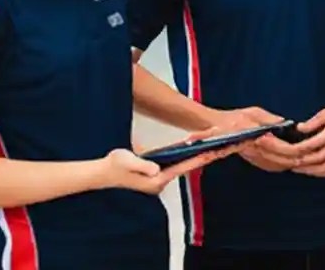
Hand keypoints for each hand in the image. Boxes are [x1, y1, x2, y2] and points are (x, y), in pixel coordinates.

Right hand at [104, 129, 245, 194]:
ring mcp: (159, 178)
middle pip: (188, 166)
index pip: (184, 167)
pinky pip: (176, 164)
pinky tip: (195, 149)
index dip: (199, 158)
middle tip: (222, 146)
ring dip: (198, 156)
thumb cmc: (113, 166)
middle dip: (204, 156)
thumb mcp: (126, 161)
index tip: (214, 151)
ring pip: (184, 165)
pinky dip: (187, 156)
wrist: (102, 173)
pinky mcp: (156, 174)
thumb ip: (142, 166)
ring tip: (215, 145)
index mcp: (157, 179)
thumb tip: (156, 168)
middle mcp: (161, 181)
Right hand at [208, 106, 301, 172]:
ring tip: (304, 159)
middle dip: (298, 160)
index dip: (297, 150)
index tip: (307, 147)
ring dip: (291, 164)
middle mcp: (256, 152)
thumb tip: (285, 123)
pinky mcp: (253, 161)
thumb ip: (270, 119)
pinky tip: (289, 161)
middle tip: (311, 155)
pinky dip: (282, 164)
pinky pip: (271, 166)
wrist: (216, 129)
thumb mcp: (253, 113)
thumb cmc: (234, 118)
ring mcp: (254, 159)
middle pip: (283, 161)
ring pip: (278, 166)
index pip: (283, 149)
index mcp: (257, 139)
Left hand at [291, 103, 324, 177]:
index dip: (301, 148)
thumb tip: (298, 129)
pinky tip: (310, 171)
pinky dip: (319, 173)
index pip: (314, 143)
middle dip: (303, 162)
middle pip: (319, 158)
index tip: (289, 150)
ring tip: (297, 168)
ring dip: (309, 170)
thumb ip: (312, 122)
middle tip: (290, 162)